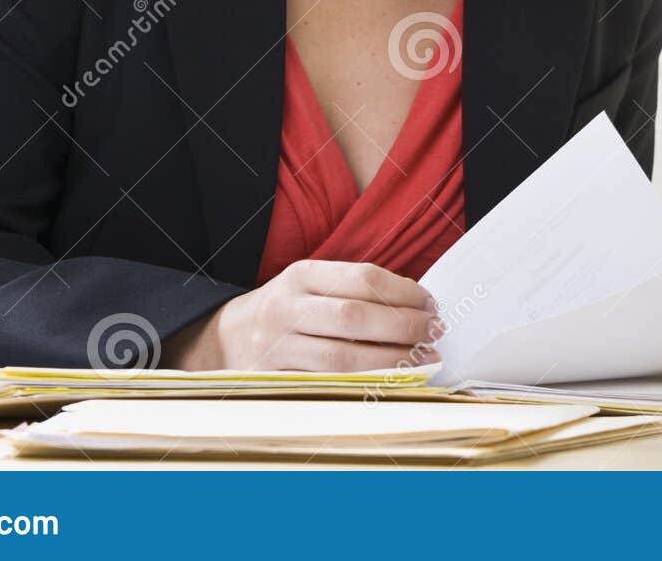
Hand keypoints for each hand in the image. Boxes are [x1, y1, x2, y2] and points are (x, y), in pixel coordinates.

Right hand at [164, 259, 444, 371]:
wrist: (226, 338)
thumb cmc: (287, 308)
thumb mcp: (310, 283)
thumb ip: (353, 288)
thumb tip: (417, 303)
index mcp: (301, 275)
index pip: (362, 279)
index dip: (404, 292)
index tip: (431, 304)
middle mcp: (286, 308)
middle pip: (355, 317)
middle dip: (404, 326)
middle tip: (435, 332)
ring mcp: (276, 347)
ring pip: (342, 358)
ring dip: (391, 361)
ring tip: (424, 360)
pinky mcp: (272, 382)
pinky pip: (326, 386)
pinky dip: (364, 386)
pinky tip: (391, 382)